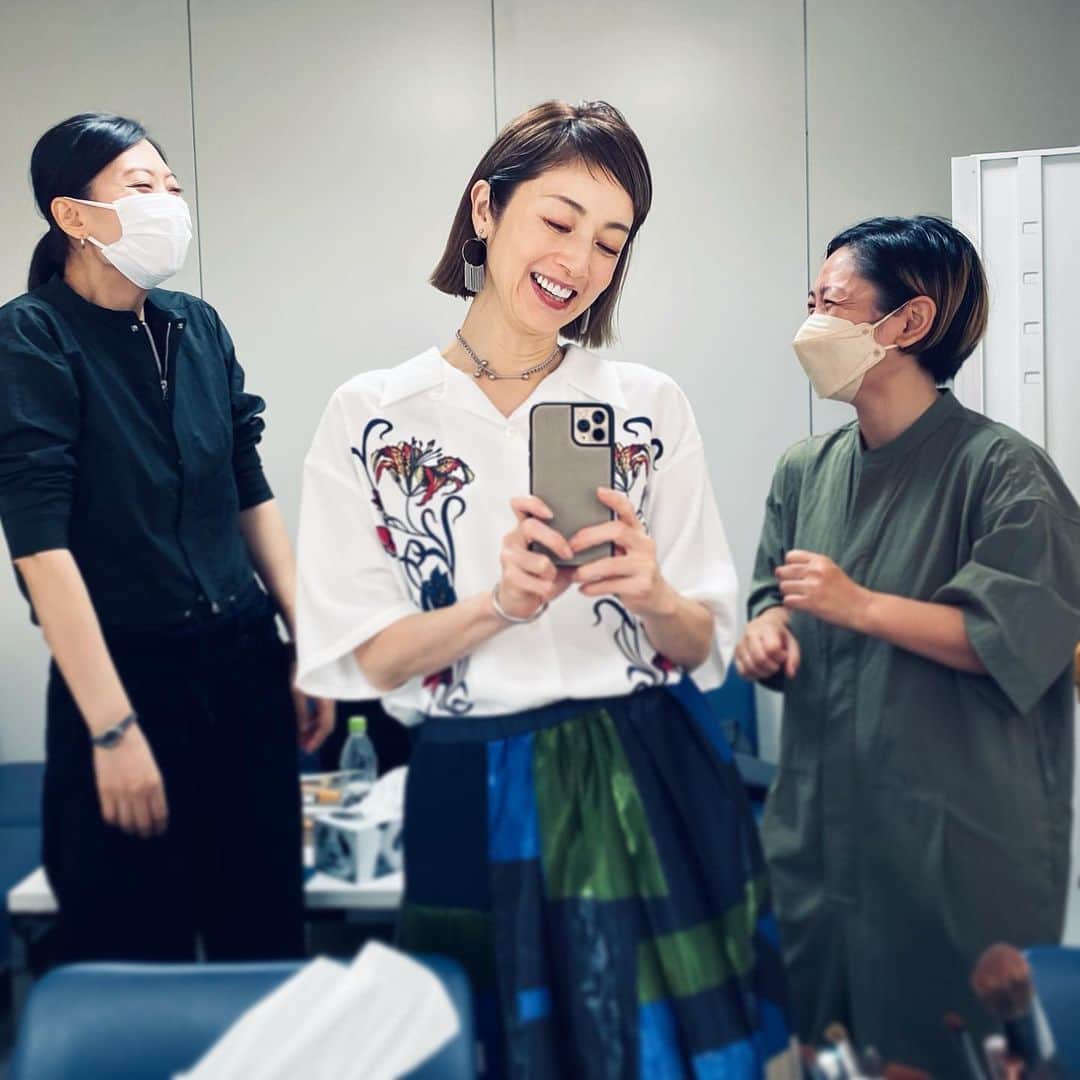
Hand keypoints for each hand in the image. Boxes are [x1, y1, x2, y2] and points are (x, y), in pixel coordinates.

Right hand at [93, 722, 167, 837]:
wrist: (115, 734)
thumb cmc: (136, 749)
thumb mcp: (152, 767)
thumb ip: (153, 787)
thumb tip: (152, 808)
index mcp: (155, 783)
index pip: (160, 813)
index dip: (159, 826)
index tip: (159, 831)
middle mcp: (139, 790)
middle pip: (143, 822)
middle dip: (146, 831)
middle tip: (146, 835)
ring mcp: (121, 792)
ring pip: (126, 822)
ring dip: (130, 829)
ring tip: (131, 829)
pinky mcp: (104, 792)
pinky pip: (109, 816)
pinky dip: (114, 821)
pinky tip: (117, 820)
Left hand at [291, 666, 335, 752]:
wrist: (309, 651)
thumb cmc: (302, 669)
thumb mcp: (298, 691)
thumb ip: (301, 712)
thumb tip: (302, 730)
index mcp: (326, 701)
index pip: (325, 726)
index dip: (317, 739)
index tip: (307, 749)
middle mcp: (331, 701)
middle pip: (326, 724)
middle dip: (315, 736)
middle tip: (303, 746)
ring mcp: (329, 697)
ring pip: (324, 717)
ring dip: (314, 728)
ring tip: (302, 736)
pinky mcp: (325, 693)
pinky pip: (322, 710)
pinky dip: (314, 718)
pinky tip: (306, 722)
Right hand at [498, 495, 575, 619]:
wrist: (523, 600)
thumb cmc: (543, 575)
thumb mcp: (558, 557)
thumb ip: (570, 545)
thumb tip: (595, 538)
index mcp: (525, 528)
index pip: (521, 505)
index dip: (534, 504)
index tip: (550, 513)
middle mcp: (513, 539)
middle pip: (530, 527)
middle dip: (555, 541)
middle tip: (569, 554)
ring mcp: (509, 557)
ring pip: (538, 561)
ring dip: (553, 572)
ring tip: (553, 577)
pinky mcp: (509, 577)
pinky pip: (535, 582)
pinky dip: (547, 588)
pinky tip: (546, 588)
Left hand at [571, 487, 675, 617]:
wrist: (656, 598)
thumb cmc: (633, 572)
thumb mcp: (627, 551)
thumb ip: (610, 541)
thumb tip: (574, 534)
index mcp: (638, 533)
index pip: (628, 510)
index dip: (614, 499)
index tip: (598, 491)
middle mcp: (644, 545)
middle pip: (617, 531)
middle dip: (589, 537)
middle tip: (570, 546)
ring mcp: (645, 565)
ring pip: (611, 563)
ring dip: (588, 569)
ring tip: (574, 574)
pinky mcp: (642, 586)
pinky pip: (611, 585)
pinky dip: (593, 587)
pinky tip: (583, 588)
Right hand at [734, 607, 800, 680]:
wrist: (763, 624)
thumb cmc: (777, 634)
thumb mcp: (791, 642)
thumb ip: (793, 658)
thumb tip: (790, 674)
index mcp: (766, 628)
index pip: (771, 648)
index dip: (780, 657)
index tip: (783, 656)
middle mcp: (750, 634)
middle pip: (760, 659)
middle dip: (771, 667)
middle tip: (776, 665)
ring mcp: (740, 644)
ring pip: (750, 667)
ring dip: (762, 673)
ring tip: (768, 668)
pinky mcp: (735, 654)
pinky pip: (741, 671)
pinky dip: (752, 676)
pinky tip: (759, 672)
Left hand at [776, 550, 870, 627]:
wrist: (861, 607)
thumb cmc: (845, 590)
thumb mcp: (830, 570)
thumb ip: (812, 566)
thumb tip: (786, 568)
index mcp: (820, 560)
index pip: (791, 556)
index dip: (789, 566)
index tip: (794, 575)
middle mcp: (815, 571)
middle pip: (783, 571)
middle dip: (784, 580)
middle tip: (792, 588)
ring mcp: (812, 587)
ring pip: (783, 587)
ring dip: (788, 594)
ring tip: (797, 597)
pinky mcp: (810, 602)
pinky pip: (787, 601)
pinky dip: (791, 605)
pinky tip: (799, 606)